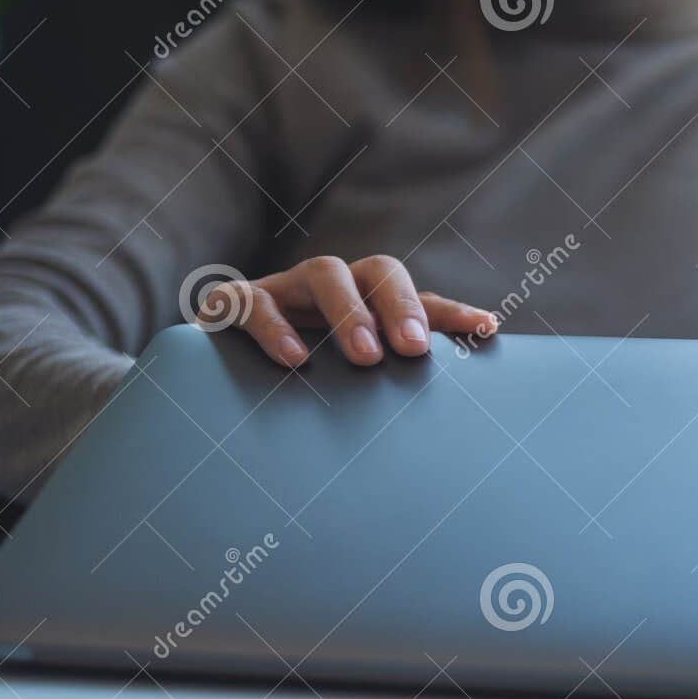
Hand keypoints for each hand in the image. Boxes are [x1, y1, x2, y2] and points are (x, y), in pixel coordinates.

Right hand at [200, 254, 497, 366]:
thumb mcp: (350, 388)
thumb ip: (392, 393)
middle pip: (378, 271)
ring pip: (324, 273)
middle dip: (401, 305)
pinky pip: (253, 301)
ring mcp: (285, 291)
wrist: (211, 383)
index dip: (453, 314)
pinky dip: (274, 328)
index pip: (421, 301)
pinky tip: (295, 362)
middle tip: (414, 349)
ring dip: (350, 312)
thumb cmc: (300, 387)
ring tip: (365, 358)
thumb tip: (451, 427)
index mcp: (368, 306)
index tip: (486, 328)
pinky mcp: (233, 305)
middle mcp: (334, 290)